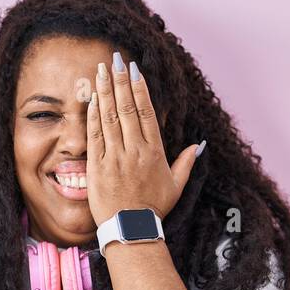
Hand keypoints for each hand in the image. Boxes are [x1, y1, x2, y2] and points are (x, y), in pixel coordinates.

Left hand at [87, 51, 201, 225]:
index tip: (134, 70)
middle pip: (127, 109)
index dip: (139, 89)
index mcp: (154, 152)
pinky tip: (92, 99)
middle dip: (120, 82)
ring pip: (110, 118)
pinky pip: (95, 136)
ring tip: (101, 71)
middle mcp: (135, 151)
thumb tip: (197, 145)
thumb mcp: (175, 186)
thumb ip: (185, 163)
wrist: (130, 230)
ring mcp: (116, 158)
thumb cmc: (153, 209)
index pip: (146, 112)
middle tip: (115, 60)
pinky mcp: (98, 167)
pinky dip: (93, 116)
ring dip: (105, 92)